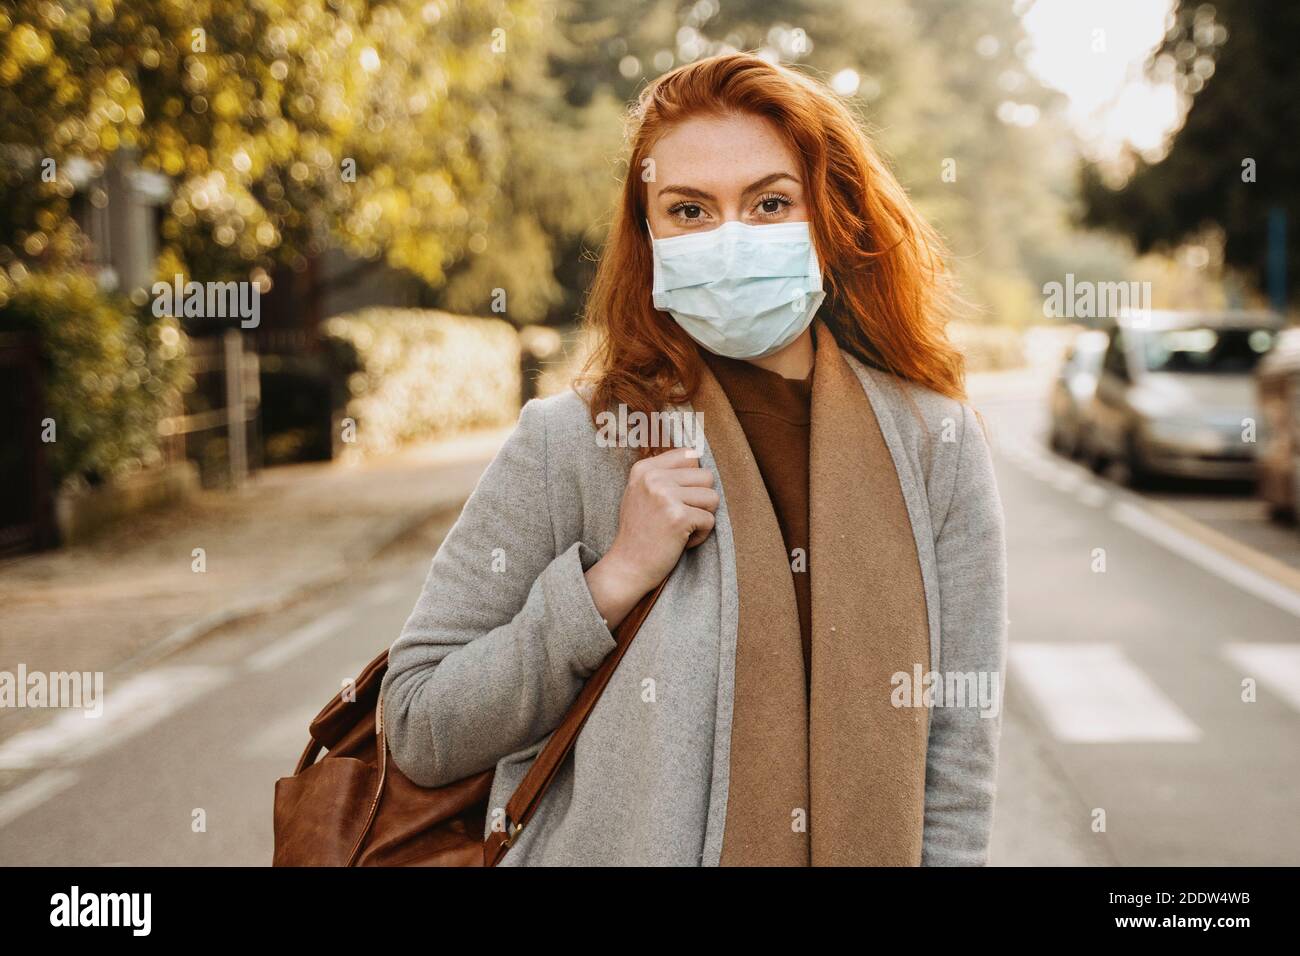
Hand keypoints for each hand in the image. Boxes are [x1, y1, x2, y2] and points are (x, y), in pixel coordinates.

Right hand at [584, 446, 718, 628]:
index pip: (690, 455)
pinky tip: (681, 541)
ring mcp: (665, 496)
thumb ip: (664, 473)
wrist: (627, 566)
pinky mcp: (678, 517)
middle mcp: (653, 478)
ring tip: (681, 528)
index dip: (692, 480)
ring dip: (702, 517)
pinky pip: (710, 520)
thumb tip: (697, 454)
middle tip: (680, 517)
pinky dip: (701, 535)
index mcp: (644, 469)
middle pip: (706, 476)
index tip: (677, 498)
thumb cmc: (640, 532)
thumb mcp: (641, 493)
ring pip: (712, 497)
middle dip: (700, 500)